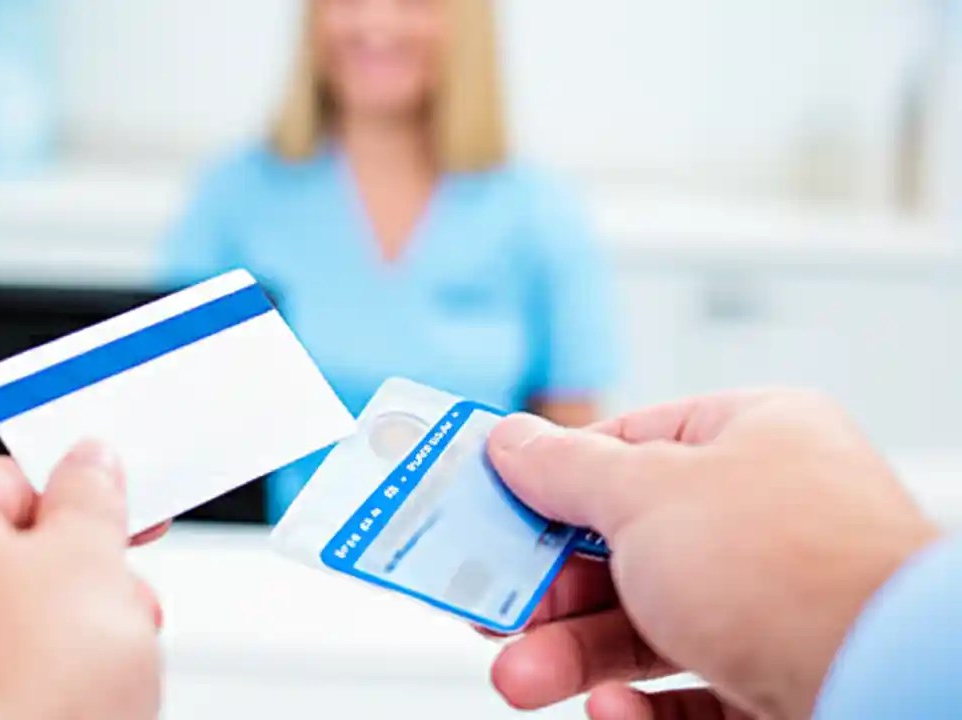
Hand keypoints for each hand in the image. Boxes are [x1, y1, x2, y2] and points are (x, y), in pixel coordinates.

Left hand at [0, 442, 162, 719]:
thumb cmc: (26, 690)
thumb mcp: (91, 558)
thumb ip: (92, 493)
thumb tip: (89, 461)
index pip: (15, 478)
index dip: (84, 498)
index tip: (126, 515)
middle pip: (12, 551)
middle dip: (83, 577)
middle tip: (124, 599)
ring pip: (8, 617)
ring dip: (72, 631)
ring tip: (109, 663)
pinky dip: (39, 679)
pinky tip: (76, 700)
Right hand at [485, 390, 938, 719]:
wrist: (894, 687)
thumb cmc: (786, 565)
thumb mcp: (645, 495)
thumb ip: (565, 470)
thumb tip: (509, 439)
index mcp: (751, 439)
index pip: (627, 445)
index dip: (550, 479)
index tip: (488, 509)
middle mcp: (767, 517)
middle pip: (626, 547)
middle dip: (550, 590)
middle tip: (493, 611)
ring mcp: (778, 604)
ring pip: (649, 626)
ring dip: (574, 655)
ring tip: (519, 677)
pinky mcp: (782, 679)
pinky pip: (692, 691)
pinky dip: (641, 705)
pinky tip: (614, 710)